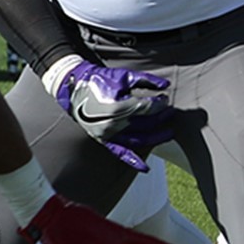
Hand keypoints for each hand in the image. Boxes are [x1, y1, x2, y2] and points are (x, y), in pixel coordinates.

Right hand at [48, 57, 175, 170]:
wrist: (72, 87)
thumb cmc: (98, 79)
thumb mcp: (122, 75)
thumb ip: (145, 80)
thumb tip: (166, 86)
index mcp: (119, 108)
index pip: (149, 108)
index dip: (160, 103)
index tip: (164, 97)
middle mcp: (114, 124)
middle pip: (147, 123)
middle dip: (161, 116)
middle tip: (170, 110)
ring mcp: (108, 133)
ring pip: (139, 139)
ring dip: (157, 137)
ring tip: (169, 132)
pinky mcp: (102, 139)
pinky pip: (119, 152)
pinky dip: (132, 161)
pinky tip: (145, 168)